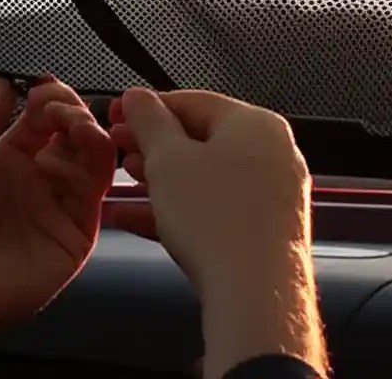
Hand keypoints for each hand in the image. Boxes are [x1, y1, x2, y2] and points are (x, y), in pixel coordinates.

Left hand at [0, 76, 116, 333]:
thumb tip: (6, 77)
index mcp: (2, 161)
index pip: (40, 120)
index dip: (47, 98)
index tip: (43, 86)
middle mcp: (33, 184)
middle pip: (71, 136)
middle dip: (70, 110)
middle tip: (59, 103)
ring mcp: (57, 209)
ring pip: (91, 159)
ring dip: (87, 129)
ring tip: (73, 119)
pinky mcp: (76, 234)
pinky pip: (97, 190)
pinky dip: (100, 157)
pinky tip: (85, 137)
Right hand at [106, 88, 326, 376]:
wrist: (255, 294)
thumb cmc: (220, 222)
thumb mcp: (167, 160)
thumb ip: (148, 121)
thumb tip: (138, 98)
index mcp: (255, 123)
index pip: (192, 101)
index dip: (146, 107)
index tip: (118, 115)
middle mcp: (273, 153)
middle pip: (201, 139)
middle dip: (152, 146)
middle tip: (118, 151)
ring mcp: (273, 194)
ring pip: (207, 177)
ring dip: (161, 179)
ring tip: (126, 185)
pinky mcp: (266, 229)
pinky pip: (216, 209)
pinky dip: (180, 209)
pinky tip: (140, 218)